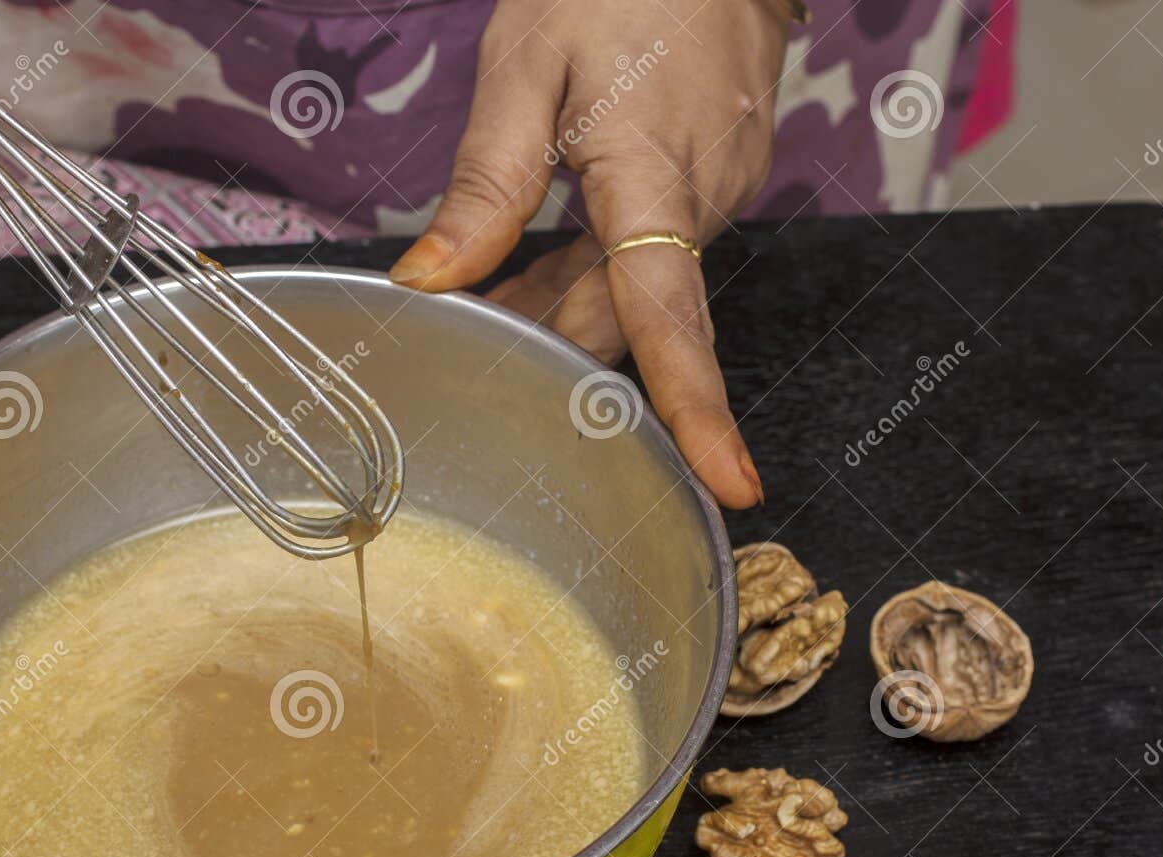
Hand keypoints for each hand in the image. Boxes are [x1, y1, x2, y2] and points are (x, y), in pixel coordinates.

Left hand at [389, 0, 787, 508]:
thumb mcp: (523, 66)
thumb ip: (486, 186)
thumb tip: (434, 282)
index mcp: (657, 180)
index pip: (672, 320)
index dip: (696, 410)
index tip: (728, 483)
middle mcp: (702, 198)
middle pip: (627, 318)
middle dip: (553, 345)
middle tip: (472, 342)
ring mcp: (718, 186)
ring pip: (634, 286)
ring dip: (564, 299)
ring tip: (489, 288)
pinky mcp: (715, 173)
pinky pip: (649, 249)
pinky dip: (595, 262)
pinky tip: (539, 253)